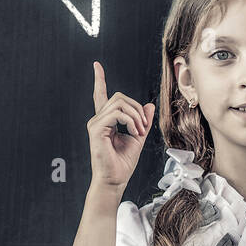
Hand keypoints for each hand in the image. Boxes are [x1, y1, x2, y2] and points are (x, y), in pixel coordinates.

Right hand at [87, 61, 153, 188]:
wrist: (115, 180)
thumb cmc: (123, 163)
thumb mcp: (138, 138)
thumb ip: (143, 121)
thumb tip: (149, 105)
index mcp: (105, 121)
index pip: (101, 95)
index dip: (99, 80)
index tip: (96, 65)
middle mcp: (98, 120)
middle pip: (119, 97)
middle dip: (136, 107)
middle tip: (143, 126)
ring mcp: (95, 124)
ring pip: (119, 103)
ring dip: (136, 115)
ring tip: (140, 131)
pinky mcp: (96, 129)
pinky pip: (117, 113)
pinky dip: (131, 121)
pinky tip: (135, 132)